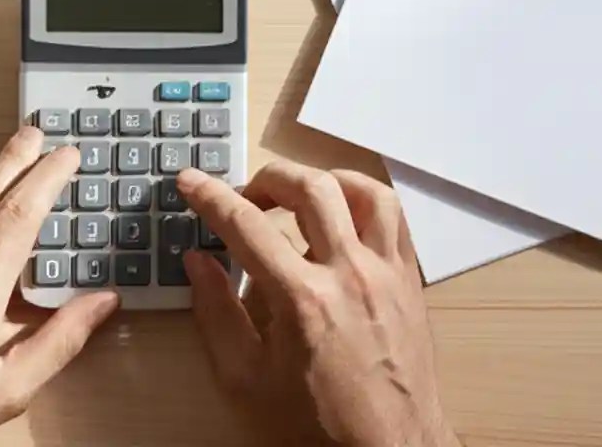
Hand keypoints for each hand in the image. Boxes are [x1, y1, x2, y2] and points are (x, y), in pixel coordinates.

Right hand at [178, 162, 459, 446]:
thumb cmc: (314, 424)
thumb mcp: (245, 380)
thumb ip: (216, 313)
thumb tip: (198, 261)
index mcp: (302, 299)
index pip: (246, 225)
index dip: (210, 196)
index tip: (190, 181)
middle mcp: (350, 273)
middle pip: (309, 189)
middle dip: (267, 179)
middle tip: (244, 198)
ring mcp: (388, 273)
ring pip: (362, 191)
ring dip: (323, 181)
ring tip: (297, 198)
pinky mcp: (411, 280)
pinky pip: (395, 218)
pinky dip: (364, 201)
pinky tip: (342, 216)